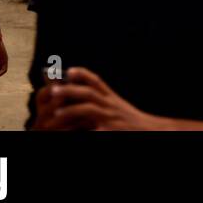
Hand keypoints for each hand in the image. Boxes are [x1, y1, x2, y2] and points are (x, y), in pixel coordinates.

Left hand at [33, 66, 157, 130]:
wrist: (151, 131)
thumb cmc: (131, 122)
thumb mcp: (118, 108)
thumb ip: (103, 102)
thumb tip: (82, 99)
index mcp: (112, 98)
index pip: (97, 81)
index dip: (82, 74)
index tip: (68, 70)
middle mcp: (111, 105)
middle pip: (89, 92)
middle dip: (70, 90)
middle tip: (52, 90)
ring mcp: (111, 118)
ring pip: (89, 109)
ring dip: (70, 109)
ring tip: (55, 112)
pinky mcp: (110, 130)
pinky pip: (92, 130)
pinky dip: (80, 130)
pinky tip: (67, 133)